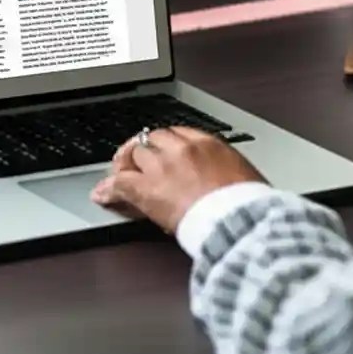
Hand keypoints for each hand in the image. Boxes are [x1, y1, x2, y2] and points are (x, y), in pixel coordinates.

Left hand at [90, 126, 265, 232]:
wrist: (240, 220)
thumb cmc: (248, 205)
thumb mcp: (243, 178)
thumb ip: (226, 172)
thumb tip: (225, 181)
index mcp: (209, 144)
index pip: (178, 133)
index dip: (166, 144)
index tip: (162, 151)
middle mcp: (182, 149)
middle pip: (153, 139)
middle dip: (145, 151)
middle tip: (137, 163)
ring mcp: (162, 166)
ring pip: (135, 155)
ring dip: (128, 165)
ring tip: (122, 176)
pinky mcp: (147, 188)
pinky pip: (121, 183)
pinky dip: (110, 189)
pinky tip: (104, 194)